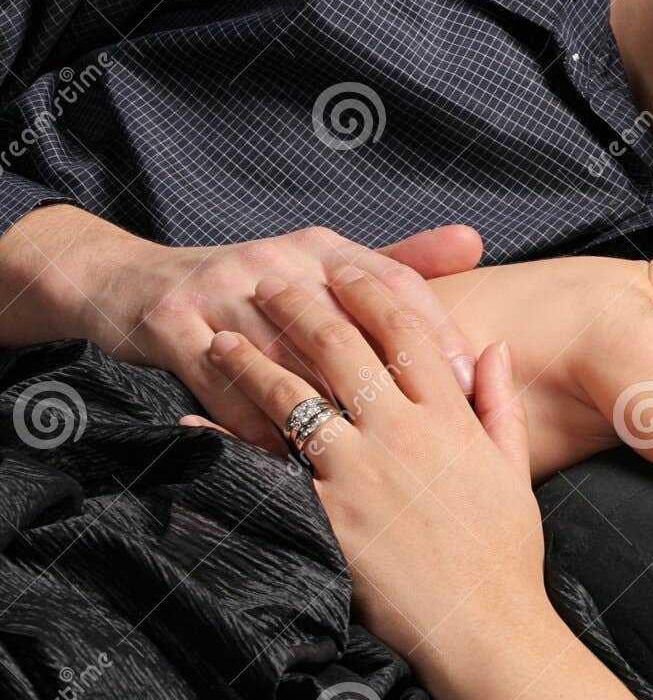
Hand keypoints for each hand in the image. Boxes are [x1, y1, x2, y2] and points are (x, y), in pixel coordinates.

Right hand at [0, 204, 483, 450]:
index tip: (465, 376)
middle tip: (429, 427)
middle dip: (389, 376)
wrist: (131, 283)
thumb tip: (475, 240)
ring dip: (324, 413)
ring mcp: (220, 290)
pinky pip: (222, 384)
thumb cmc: (250, 289)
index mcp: (319, 247)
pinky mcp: (172, 325)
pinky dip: (254, 424)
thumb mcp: (319, 264)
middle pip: (345, 319)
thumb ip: (397, 262)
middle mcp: (275, 260)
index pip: (391, 281)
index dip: (433, 327)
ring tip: (367, 458)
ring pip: (286, 359)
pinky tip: (287, 460)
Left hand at [178, 268, 544, 664]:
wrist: (483, 625)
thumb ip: (500, 403)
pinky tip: (195, 419)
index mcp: (450, 416)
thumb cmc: (504, 552)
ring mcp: (359, 472)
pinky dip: (224, 439)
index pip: (405, 330)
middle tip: (268, 284)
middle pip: (340, 347)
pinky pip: (264, 466)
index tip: (342, 270)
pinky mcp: (325, 515)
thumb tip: (493, 347)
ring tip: (219, 337)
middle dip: (298, 307)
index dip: (370, 291)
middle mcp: (402, 432)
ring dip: (250, 359)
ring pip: (292, 395)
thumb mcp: (515, 469)